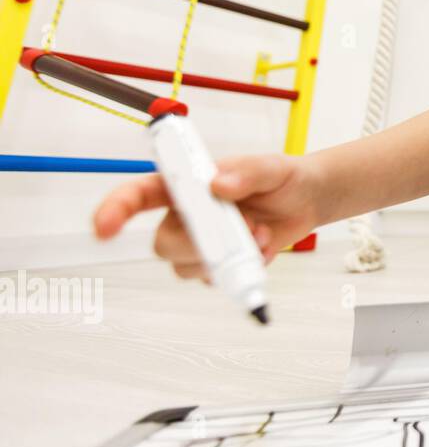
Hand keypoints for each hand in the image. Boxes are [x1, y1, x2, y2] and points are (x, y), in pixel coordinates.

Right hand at [92, 153, 322, 283]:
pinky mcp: (219, 265)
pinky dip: (243, 268)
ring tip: (259, 231)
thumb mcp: (269, 167)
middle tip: (240, 224)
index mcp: (184, 185)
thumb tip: (218, 185)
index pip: (137, 196)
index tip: (105, 227)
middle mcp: (185, 217)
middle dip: (198, 242)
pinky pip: (216, 280)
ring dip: (226, 256)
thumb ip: (246, 172)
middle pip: (164, 244)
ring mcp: (200, 244)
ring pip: (187, 267)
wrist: (305, 201)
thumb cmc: (279, 178)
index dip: (115, 210)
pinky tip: (263, 246)